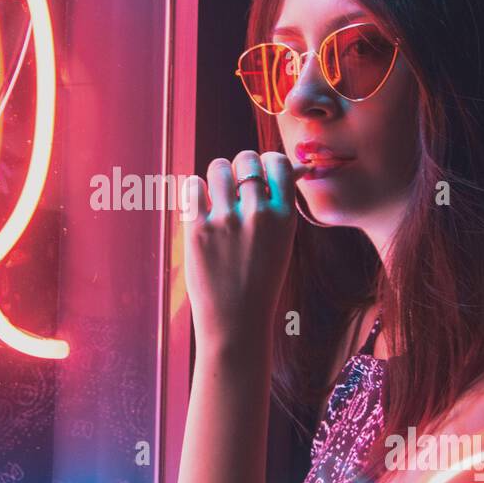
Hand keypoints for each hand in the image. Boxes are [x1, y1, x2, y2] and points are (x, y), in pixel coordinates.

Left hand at [182, 150, 298, 348]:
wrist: (236, 322)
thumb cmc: (260, 281)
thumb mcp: (283, 243)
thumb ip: (281, 205)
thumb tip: (292, 167)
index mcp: (285, 217)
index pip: (278, 162)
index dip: (266, 161)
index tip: (259, 173)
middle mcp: (258, 214)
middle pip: (246, 159)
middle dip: (239, 167)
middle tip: (235, 187)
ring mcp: (226, 221)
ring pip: (218, 168)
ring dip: (216, 177)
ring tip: (216, 196)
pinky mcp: (198, 230)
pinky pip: (192, 186)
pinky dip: (194, 191)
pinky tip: (200, 207)